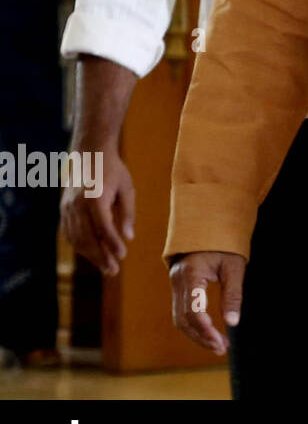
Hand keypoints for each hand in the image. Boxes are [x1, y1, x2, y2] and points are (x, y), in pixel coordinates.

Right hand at [60, 148, 134, 274]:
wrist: (88, 153)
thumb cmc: (112, 170)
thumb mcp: (126, 188)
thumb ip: (127, 213)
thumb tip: (128, 238)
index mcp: (94, 197)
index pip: (103, 226)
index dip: (112, 243)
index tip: (123, 256)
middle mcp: (77, 204)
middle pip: (87, 236)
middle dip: (100, 256)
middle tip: (113, 270)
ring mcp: (67, 207)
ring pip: (76, 238)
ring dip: (90, 255)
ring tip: (106, 267)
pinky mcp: (63, 209)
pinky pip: (69, 233)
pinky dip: (80, 246)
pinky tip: (92, 254)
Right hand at [169, 251, 245, 355]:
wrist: (209, 224)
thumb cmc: (225, 244)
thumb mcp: (234, 266)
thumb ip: (233, 294)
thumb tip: (232, 323)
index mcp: (190, 273)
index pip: (193, 310)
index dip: (205, 329)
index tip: (219, 342)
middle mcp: (178, 280)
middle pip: (183, 318)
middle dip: (201, 336)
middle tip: (221, 348)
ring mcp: (175, 284)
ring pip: (180, 318)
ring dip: (197, 334)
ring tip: (218, 345)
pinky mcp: (179, 287)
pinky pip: (182, 311)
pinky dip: (194, 325)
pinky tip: (210, 332)